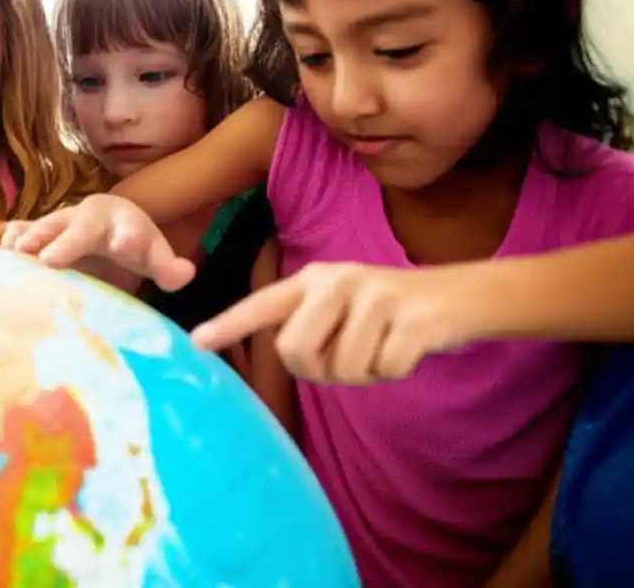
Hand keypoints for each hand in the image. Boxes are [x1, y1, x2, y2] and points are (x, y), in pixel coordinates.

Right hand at [0, 194, 193, 290]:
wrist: (102, 227)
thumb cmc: (130, 245)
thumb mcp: (153, 256)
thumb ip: (169, 268)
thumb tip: (185, 273)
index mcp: (120, 221)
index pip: (128, 228)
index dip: (128, 236)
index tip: (125, 243)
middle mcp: (85, 217)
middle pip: (76, 227)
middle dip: (66, 241)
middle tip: (52, 259)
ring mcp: (57, 224)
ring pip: (42, 227)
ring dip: (29, 239)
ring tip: (17, 254)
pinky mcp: (34, 234)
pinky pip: (18, 234)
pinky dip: (8, 243)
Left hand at [191, 262, 472, 383]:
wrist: (459, 297)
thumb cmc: (386, 313)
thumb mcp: (341, 306)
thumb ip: (307, 325)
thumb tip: (287, 357)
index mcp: (312, 280)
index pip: (261, 305)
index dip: (228, 326)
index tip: (195, 343)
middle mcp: (337, 281)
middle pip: (294, 352)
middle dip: (318, 371)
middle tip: (347, 359)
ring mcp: (375, 297)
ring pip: (344, 369)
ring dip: (365, 373)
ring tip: (382, 346)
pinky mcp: (411, 319)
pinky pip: (384, 370)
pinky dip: (396, 372)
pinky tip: (408, 349)